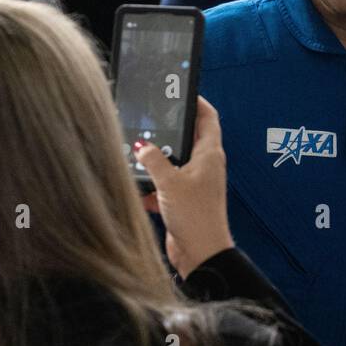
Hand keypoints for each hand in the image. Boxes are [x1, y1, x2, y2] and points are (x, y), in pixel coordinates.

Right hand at [136, 96, 234, 279]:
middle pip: (186, 139)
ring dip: (154, 165)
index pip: (208, 118)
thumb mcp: (170, 182)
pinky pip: (164, 187)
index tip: (181, 90)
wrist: (200, 255)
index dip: (196, 102)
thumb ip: (154, 159)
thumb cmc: (195, 218)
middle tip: (147, 124)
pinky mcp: (183, 201)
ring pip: (170, 164)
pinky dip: (151, 189)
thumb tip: (142, 146)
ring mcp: (194, 184)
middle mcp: (205, 166)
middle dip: (166, 135)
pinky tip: (141, 193)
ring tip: (136, 161)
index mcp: (210, 154)